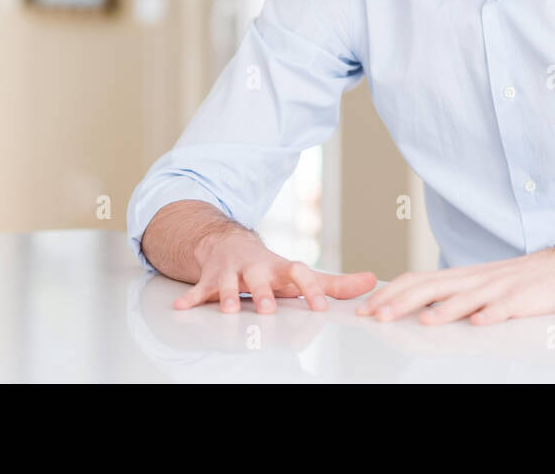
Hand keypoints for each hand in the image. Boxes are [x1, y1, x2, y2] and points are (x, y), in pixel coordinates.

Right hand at [174, 227, 376, 313]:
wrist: (230, 244)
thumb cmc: (271, 268)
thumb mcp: (301, 275)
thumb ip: (334, 284)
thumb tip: (372, 282)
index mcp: (282, 268)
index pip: (301, 275)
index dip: (311, 290)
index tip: (320, 308)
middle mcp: (257, 267)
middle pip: (262, 279)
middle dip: (265, 293)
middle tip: (270, 309)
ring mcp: (232, 271)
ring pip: (229, 283)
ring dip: (228, 295)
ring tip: (230, 310)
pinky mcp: (210, 278)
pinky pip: (198, 288)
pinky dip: (190, 298)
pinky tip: (181, 309)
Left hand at [355, 245, 554, 324]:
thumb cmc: (510, 281)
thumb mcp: (473, 285)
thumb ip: (446, 294)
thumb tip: (411, 309)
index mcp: (458, 277)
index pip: (416, 280)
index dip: (390, 293)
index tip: (366, 309)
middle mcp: (472, 280)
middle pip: (431, 287)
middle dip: (402, 302)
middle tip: (378, 316)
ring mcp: (496, 288)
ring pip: (466, 298)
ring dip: (443, 310)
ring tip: (423, 322)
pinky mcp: (520, 300)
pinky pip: (504, 308)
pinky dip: (491, 315)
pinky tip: (479, 323)